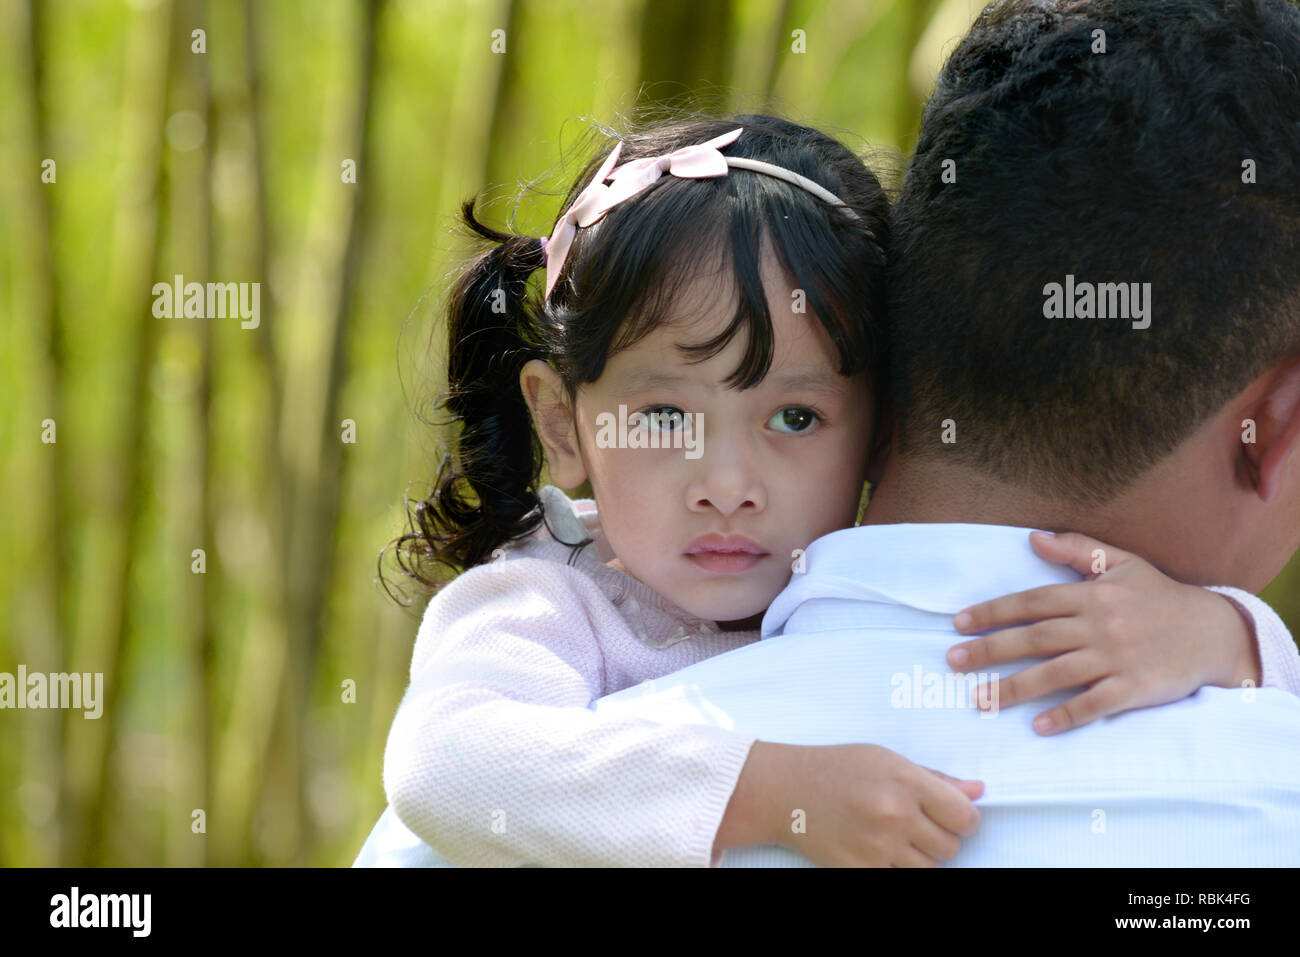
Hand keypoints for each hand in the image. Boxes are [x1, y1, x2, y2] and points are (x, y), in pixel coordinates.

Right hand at [765, 742, 982, 866]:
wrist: (784, 790)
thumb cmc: (837, 768)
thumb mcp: (886, 759)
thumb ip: (933, 779)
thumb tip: (978, 791)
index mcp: (906, 782)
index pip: (965, 817)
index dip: (963, 819)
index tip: (950, 816)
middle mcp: (895, 815)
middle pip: (950, 848)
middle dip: (939, 839)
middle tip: (915, 825)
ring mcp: (877, 847)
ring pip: (928, 869)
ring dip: (918, 857)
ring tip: (894, 837)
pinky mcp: (860, 870)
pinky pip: (897, 878)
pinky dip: (892, 868)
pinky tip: (875, 849)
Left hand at [946, 531, 1260, 734]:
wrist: (1216, 632)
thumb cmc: (1161, 596)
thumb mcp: (1123, 563)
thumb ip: (1077, 549)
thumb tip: (1032, 539)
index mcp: (1092, 594)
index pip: (1032, 602)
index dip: (993, 612)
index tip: (959, 623)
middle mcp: (1099, 625)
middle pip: (1035, 638)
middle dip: (990, 650)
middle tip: (953, 661)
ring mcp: (1117, 658)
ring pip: (1057, 673)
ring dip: (1015, 687)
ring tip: (981, 698)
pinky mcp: (1135, 688)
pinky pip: (1095, 703)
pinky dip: (1067, 714)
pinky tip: (1038, 725)